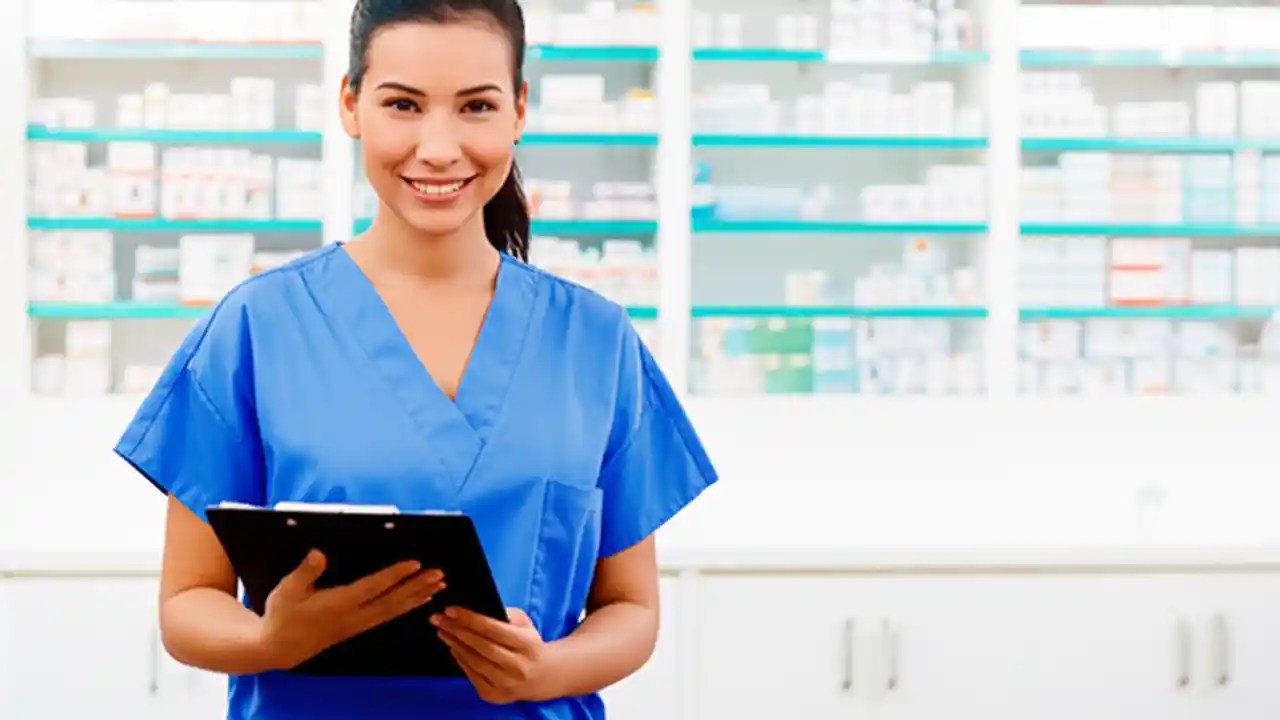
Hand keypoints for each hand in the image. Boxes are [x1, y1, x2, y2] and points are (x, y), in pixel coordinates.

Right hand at [258, 550, 444, 670]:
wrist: (278, 648)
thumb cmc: (282, 615)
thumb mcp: (287, 591)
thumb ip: (305, 572)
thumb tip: (318, 554)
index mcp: (338, 604)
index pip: (373, 587)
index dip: (395, 575)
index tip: (415, 563)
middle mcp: (353, 616)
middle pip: (392, 600)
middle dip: (417, 586)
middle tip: (439, 573)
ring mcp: (358, 624)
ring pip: (394, 610)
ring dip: (418, 596)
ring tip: (439, 585)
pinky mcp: (358, 627)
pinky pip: (388, 615)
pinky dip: (407, 606)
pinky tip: (421, 600)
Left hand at [432, 607, 552, 704]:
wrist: (540, 676)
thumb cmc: (527, 643)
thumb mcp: (524, 623)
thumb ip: (504, 614)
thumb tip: (473, 608)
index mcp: (527, 645)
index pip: (494, 629)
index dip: (470, 619)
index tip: (451, 609)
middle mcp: (518, 666)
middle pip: (481, 646)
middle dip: (457, 630)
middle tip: (438, 618)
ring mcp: (505, 684)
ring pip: (474, 661)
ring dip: (455, 644)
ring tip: (443, 630)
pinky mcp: (494, 695)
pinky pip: (471, 675)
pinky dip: (460, 659)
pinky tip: (453, 647)